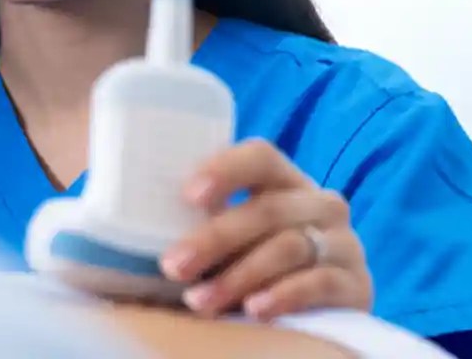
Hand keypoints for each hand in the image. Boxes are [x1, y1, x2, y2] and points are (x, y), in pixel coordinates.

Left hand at [159, 138, 372, 321]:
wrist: (311, 315)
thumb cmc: (248, 266)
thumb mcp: (226, 240)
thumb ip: (193, 224)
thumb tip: (113, 225)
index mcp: (284, 181)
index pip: (261, 156)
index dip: (225, 169)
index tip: (188, 195)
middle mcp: (320, 203)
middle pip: (267, 210)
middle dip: (214, 239)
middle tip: (173, 266)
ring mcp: (344, 243)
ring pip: (289, 248)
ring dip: (238, 276)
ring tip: (199, 301)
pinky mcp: (358, 285)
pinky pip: (321, 283)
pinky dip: (283, 295)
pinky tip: (254, 310)